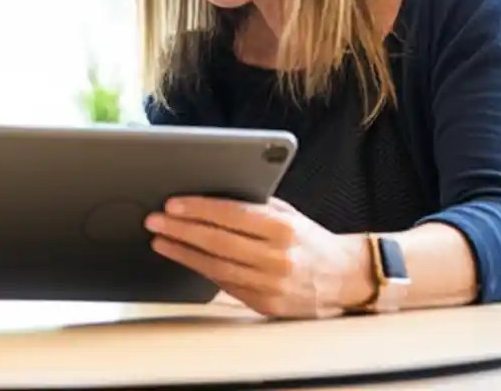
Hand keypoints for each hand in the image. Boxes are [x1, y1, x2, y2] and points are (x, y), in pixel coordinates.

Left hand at [145, 196, 370, 318]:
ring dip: (183, 253)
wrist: (345, 278)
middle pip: (218, 241)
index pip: (232, 215)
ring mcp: (271, 285)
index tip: (173, 204)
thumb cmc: (310, 240)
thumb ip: (254, 205)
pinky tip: (184, 259)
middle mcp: (277, 258)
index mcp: (283, 229)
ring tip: (160, 240)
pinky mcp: (265, 305)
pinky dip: (201, 270)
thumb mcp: (288, 215)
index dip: (199, 209)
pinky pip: (226, 285)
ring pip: (217, 267)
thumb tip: (210, 195)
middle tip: (155, 221)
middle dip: (181, 230)